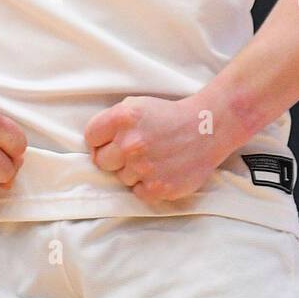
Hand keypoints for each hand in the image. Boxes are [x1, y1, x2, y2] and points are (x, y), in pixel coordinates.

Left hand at [84, 94, 218, 203]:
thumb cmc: (169, 116)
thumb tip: (94, 146)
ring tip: (153, 158)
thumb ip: (112, 122)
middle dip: (114, 157)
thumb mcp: (137, 105)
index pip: (91, 137)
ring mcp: (144, 167)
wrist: (207, 128)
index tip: (109, 143)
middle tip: (133, 152)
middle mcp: (131, 143)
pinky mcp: (158, 188)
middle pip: (102, 161)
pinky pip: (138, 192)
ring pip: (121, 178)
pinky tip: (160, 170)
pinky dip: (147, 185)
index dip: (99, 141)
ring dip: (133, 171)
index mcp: (123, 118)